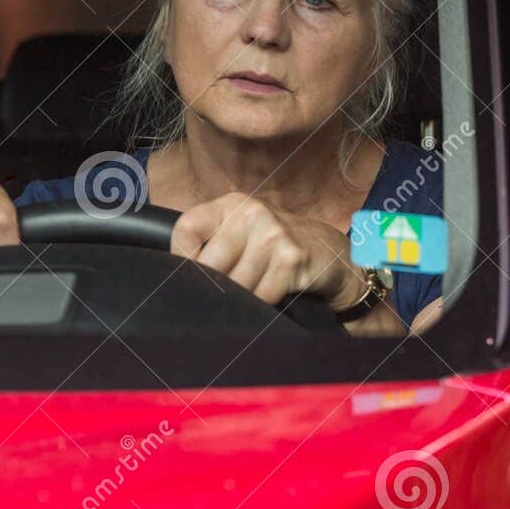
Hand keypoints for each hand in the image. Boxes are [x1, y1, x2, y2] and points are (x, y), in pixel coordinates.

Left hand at [170, 191, 367, 308]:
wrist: (331, 255)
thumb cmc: (278, 249)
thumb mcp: (243, 234)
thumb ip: (212, 245)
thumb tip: (178, 277)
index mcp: (231, 204)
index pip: (186, 229)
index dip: (182, 259)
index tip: (193, 277)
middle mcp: (251, 212)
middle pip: (209, 265)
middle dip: (218, 287)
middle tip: (233, 292)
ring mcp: (273, 233)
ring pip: (236, 285)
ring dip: (244, 299)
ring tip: (259, 289)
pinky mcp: (291, 257)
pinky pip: (261, 295)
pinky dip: (264, 304)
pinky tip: (276, 294)